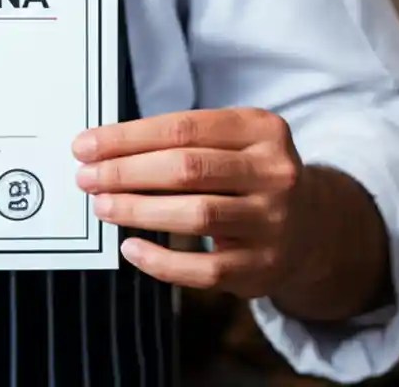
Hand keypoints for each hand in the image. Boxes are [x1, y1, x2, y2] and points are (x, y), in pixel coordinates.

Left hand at [74, 108, 308, 298]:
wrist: (313, 227)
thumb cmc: (246, 176)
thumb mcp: (230, 143)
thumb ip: (178, 142)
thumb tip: (103, 150)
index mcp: (261, 130)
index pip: (183, 128)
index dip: (127, 138)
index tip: (85, 146)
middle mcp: (274, 173)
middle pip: (187, 168)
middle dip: (126, 172)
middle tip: (86, 178)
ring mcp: (273, 222)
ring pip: (197, 214)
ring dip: (138, 210)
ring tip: (102, 206)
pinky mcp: (263, 266)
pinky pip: (204, 268)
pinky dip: (161, 261)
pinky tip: (131, 248)